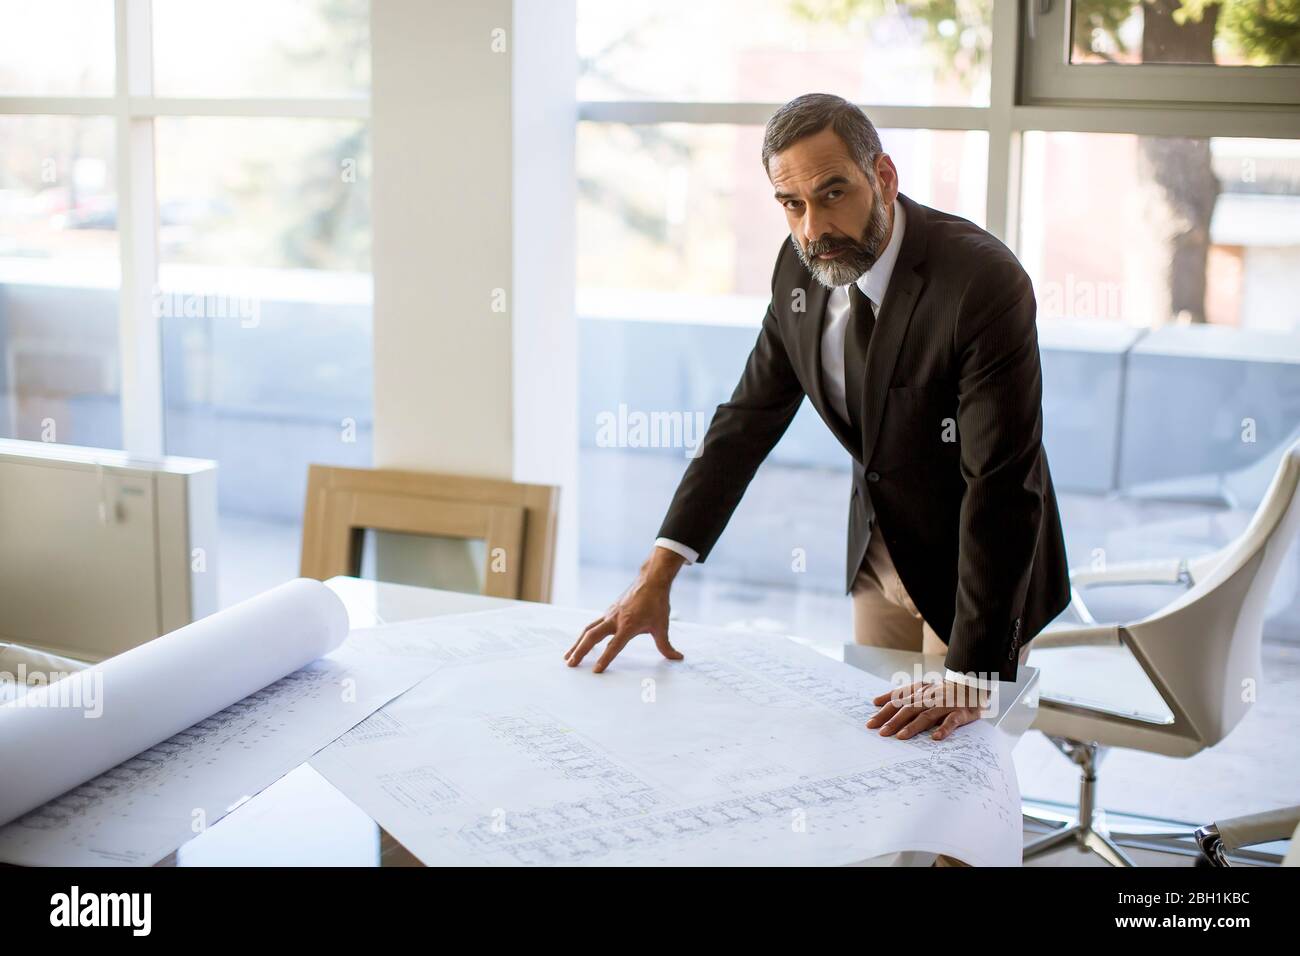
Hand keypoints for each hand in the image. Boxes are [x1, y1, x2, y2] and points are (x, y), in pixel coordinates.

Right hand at [565, 548, 685, 672]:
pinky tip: (580, 643)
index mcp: (628, 625)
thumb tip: (677, 658)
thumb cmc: (657, 603)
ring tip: (568, 657)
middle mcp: (614, 619)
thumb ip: (666, 645)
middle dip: (580, 651)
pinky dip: (584, 635)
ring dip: (577, 644)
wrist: (651, 580)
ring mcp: (609, 614)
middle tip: (570, 664)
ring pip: (588, 630)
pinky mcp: (608, 611)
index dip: (605, 659)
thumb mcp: (662, 626)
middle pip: (592, 636)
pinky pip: (592, 625)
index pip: (613, 646)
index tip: (595, 671)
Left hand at [866, 679, 990, 740]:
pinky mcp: (960, 712)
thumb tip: (875, 701)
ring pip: (927, 715)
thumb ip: (897, 694)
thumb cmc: (941, 691)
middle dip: (894, 721)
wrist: (973, 685)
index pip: (898, 702)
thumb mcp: (918, 689)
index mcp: (919, 692)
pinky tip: (935, 738)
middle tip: (882, 733)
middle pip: (909, 709)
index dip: (884, 713)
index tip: (870, 724)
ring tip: (901, 737)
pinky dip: (944, 729)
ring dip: (913, 726)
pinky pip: (952, 721)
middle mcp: (930, 697)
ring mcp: (945, 704)